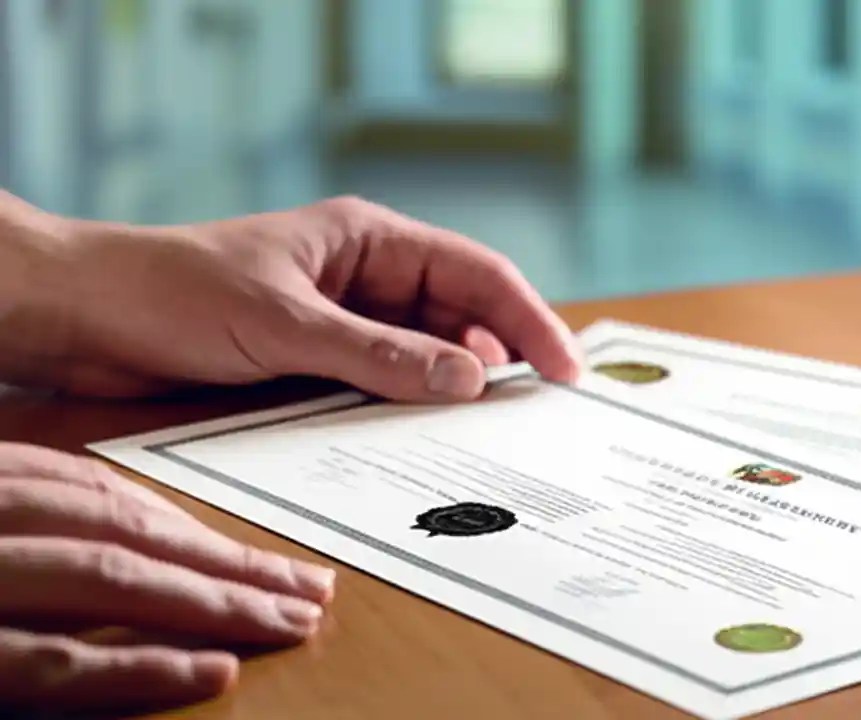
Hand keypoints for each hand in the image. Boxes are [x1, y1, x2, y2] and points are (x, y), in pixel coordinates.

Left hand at [0, 194, 581, 398]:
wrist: (85, 316)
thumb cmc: (175, 293)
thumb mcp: (285, 324)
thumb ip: (380, 355)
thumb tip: (474, 379)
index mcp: (371, 238)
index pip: (475, 273)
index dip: (530, 318)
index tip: (567, 370)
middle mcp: (368, 277)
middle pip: (462, 315)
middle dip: (505, 358)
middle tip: (542, 414)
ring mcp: (346, 320)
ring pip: (428, 354)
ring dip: (457, 388)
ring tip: (494, 432)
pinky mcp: (319, 360)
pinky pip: (385, 384)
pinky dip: (412, 407)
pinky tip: (428, 436)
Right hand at [0, 442, 335, 712]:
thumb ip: (34, 535)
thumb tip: (134, 559)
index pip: (109, 500)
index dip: (197, 530)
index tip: (263, 555)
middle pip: (132, 533)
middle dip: (230, 563)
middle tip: (311, 589)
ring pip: (114, 579)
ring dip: (213, 601)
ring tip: (291, 622)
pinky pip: (53, 661)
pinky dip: (139, 663)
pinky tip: (216, 669)